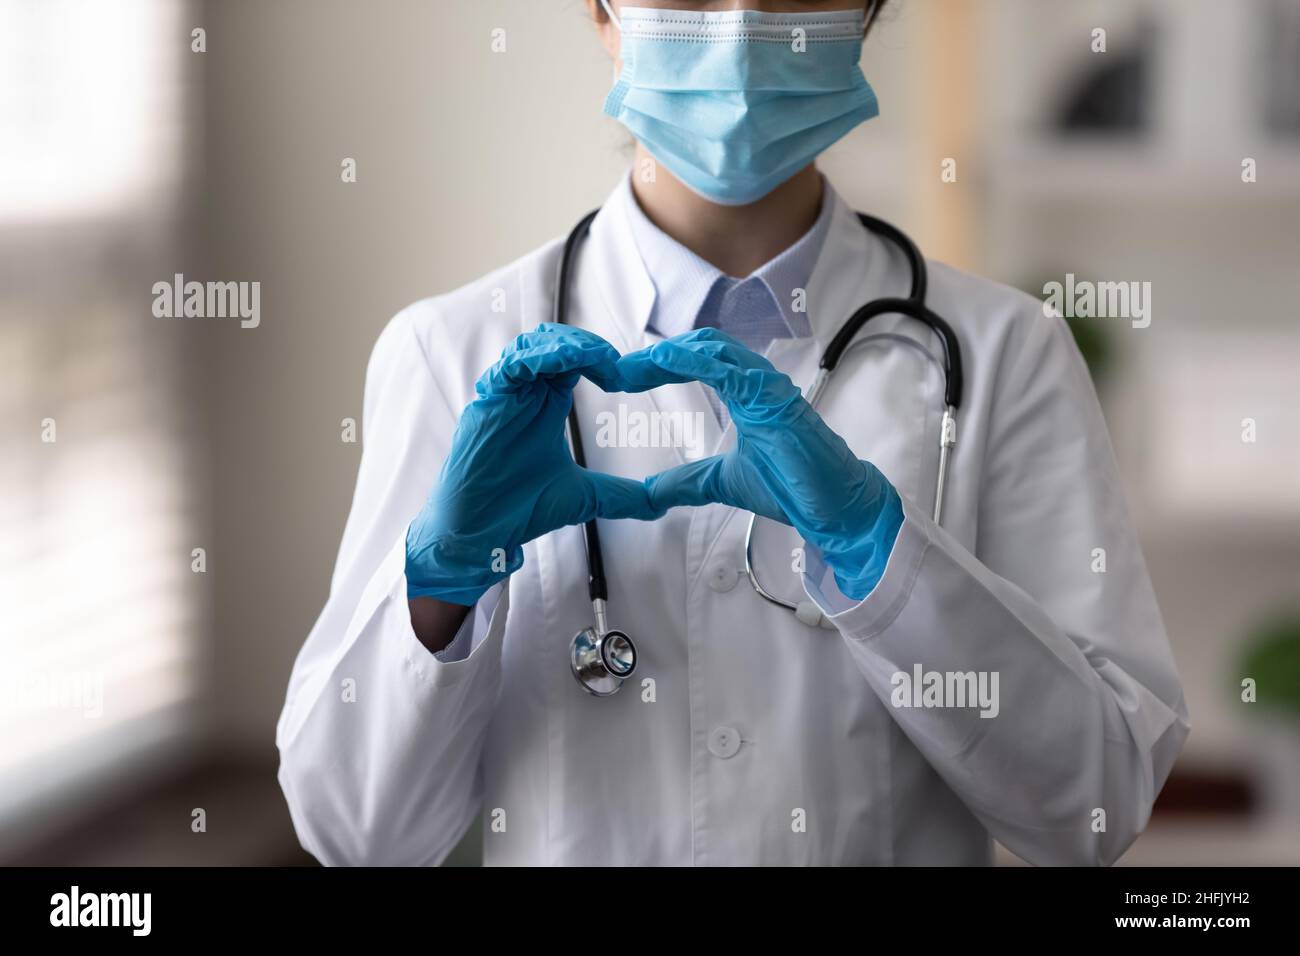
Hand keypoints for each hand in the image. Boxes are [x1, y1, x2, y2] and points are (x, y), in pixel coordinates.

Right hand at [405, 324, 660, 604]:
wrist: (482, 533)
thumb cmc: (521, 509)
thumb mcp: (588, 497)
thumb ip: (626, 496)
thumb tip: (663, 506)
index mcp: (547, 404)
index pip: (576, 360)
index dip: (603, 360)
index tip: (630, 379)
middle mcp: (526, 393)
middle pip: (554, 342)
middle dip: (588, 345)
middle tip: (617, 364)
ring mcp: (504, 395)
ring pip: (532, 345)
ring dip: (568, 344)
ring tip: (599, 359)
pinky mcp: (487, 402)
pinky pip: (511, 366)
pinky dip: (539, 358)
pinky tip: (565, 363)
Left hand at [621, 328, 902, 599]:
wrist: (832, 507)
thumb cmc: (792, 487)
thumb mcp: (722, 482)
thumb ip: (686, 482)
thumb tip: (649, 493)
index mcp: (745, 394)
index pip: (697, 363)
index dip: (660, 364)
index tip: (626, 378)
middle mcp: (756, 382)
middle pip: (701, 346)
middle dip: (658, 354)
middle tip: (621, 370)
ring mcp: (767, 386)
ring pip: (714, 348)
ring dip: (671, 353)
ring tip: (637, 364)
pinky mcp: (774, 398)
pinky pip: (730, 368)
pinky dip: (695, 360)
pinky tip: (666, 361)